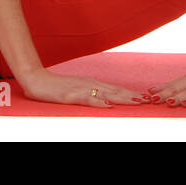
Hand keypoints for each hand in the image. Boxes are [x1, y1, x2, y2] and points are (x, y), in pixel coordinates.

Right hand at [17, 68, 147, 106]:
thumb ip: (92, 94)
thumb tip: (108, 101)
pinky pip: (87, 99)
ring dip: (122, 97)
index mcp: (92, 83)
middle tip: (149, 100)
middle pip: (115, 91)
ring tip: (136, 101)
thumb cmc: (56, 86)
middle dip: (132, 96)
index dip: (131, 93)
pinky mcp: (71, 95)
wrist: (36, 79)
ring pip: (106, 94)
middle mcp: (90, 84)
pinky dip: (98, 102)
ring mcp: (81, 89)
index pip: (116, 89)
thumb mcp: (77, 89)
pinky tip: (107, 105)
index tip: (146, 98)